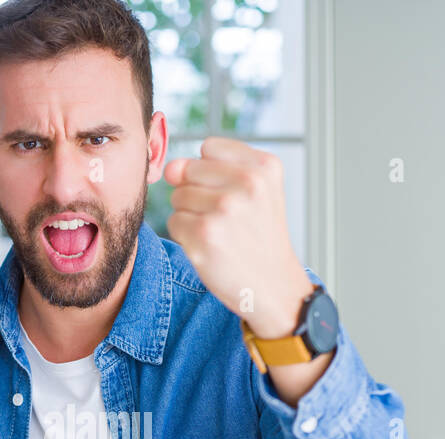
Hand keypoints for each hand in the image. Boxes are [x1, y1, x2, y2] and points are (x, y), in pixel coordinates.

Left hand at [164, 137, 313, 337]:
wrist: (273, 285)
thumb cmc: (258, 236)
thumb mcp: (255, 191)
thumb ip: (210, 168)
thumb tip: (170, 169)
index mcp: (264, 166)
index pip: (208, 148)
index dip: (212, 173)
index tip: (234, 195)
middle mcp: (247, 183)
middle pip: (188, 170)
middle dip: (197, 193)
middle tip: (227, 218)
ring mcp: (224, 209)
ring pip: (177, 196)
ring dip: (191, 216)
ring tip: (220, 233)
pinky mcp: (204, 235)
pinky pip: (174, 222)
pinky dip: (186, 237)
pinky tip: (210, 247)